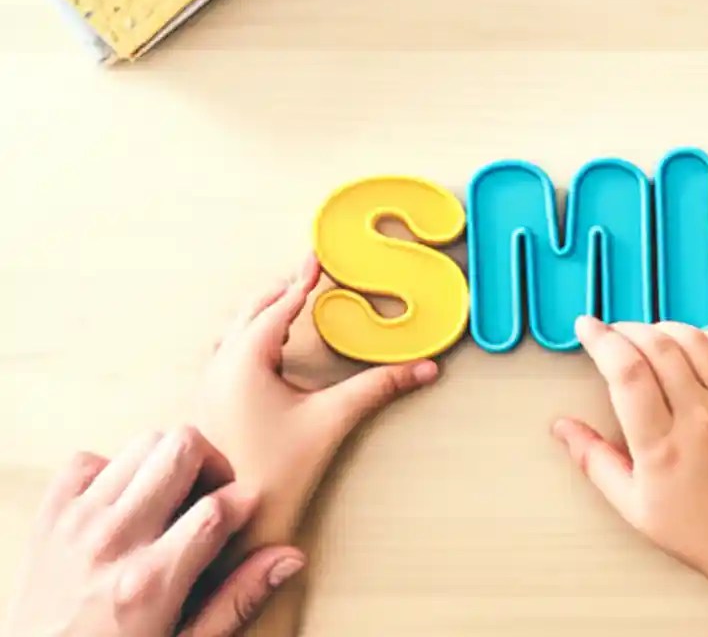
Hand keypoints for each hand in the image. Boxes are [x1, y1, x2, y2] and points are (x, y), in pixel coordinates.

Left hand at [3, 428, 300, 636]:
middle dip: (210, 463)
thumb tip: (289, 558)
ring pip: (143, 443)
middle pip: (181, 449)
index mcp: (152, 581)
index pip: (217, 508)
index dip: (244, 500)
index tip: (246, 509)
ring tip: (171, 497)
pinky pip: (89, 459)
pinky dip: (112, 471)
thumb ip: (238, 599)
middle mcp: (113, 541)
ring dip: (166, 463)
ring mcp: (77, 522)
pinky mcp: (51, 515)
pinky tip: (124, 502)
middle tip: (211, 494)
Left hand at [198, 253, 440, 546]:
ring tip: (289, 301)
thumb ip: (378, 387)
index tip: (317, 257)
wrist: (234, 525)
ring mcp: (209, 387)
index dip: (304, 280)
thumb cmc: (273, 475)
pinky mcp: (210, 406)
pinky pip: (227, 354)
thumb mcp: (331, 422)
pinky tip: (265, 350)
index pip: (279, 304)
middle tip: (308, 273)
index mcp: (244, 360)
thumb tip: (423, 369)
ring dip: (263, 311)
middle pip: (251, 310)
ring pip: (233, 332)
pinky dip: (249, 337)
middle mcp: (219, 367)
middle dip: (282, 289)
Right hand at [552, 317, 707, 572]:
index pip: (627, 372)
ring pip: (693, 339)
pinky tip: (689, 343)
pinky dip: (705, 333)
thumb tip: (562, 427)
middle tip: (609, 333)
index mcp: (662, 446)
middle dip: (625, 329)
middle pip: (657, 346)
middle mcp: (699, 417)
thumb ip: (594, 461)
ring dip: (661, 327)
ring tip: (643, 336)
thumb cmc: (699, 529)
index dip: (601, 340)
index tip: (585, 328)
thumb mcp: (633, 506)